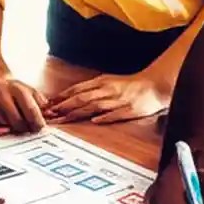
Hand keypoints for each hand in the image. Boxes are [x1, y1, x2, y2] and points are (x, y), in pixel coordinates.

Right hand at [0, 73, 47, 133]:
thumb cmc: (11, 90)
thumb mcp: (28, 91)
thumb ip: (39, 103)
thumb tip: (51, 115)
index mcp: (18, 88)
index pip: (30, 109)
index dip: (36, 122)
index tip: (39, 130)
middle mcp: (1, 90)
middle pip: (14, 119)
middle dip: (21, 128)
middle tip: (24, 132)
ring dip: (5, 127)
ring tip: (8, 126)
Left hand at [47, 72, 168, 123]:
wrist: (155, 84)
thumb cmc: (131, 85)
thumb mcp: (109, 82)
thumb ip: (92, 89)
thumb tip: (72, 96)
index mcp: (102, 82)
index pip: (78, 89)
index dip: (62, 97)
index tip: (48, 105)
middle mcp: (108, 90)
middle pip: (83, 98)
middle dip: (65, 106)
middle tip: (50, 114)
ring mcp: (119, 100)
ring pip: (95, 106)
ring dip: (78, 113)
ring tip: (64, 120)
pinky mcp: (131, 110)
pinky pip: (117, 113)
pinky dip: (106, 117)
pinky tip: (96, 121)